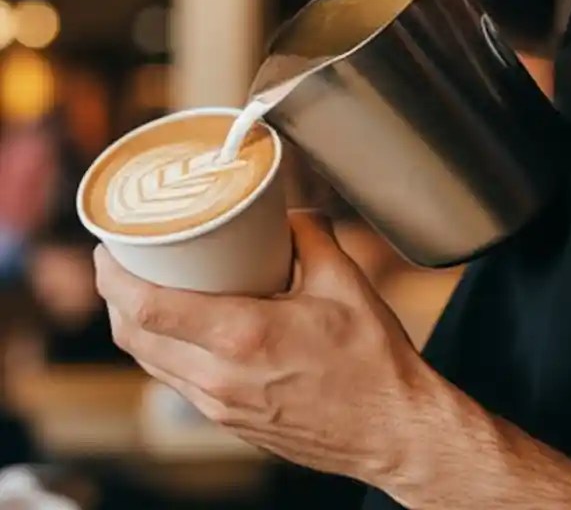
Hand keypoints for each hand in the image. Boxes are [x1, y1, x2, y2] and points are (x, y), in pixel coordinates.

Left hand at [94, 211, 428, 485]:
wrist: (392, 429)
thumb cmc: (374, 363)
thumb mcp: (346, 282)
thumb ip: (310, 235)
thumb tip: (287, 212)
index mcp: (243, 336)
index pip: (147, 306)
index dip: (112, 275)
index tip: (107, 248)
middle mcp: (220, 377)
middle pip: (133, 335)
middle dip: (115, 295)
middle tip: (121, 261)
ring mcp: (221, 406)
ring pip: (151, 361)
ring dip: (137, 325)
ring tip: (148, 291)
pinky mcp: (230, 422)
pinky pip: (177, 382)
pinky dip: (167, 351)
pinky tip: (187, 331)